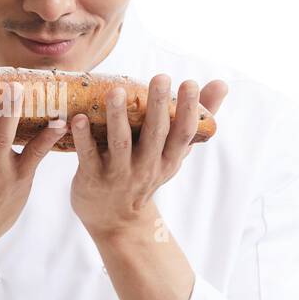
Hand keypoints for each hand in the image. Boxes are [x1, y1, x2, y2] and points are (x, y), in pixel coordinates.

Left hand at [69, 75, 228, 237]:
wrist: (116, 222)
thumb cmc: (147, 172)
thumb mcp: (173, 152)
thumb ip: (197, 117)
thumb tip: (221, 84)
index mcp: (168, 159)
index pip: (183, 133)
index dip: (189, 109)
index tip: (190, 83)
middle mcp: (147, 167)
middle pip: (155, 134)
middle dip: (159, 105)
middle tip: (161, 77)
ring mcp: (119, 174)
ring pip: (120, 142)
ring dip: (118, 116)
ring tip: (116, 91)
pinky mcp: (93, 178)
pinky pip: (88, 155)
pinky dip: (82, 136)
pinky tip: (78, 118)